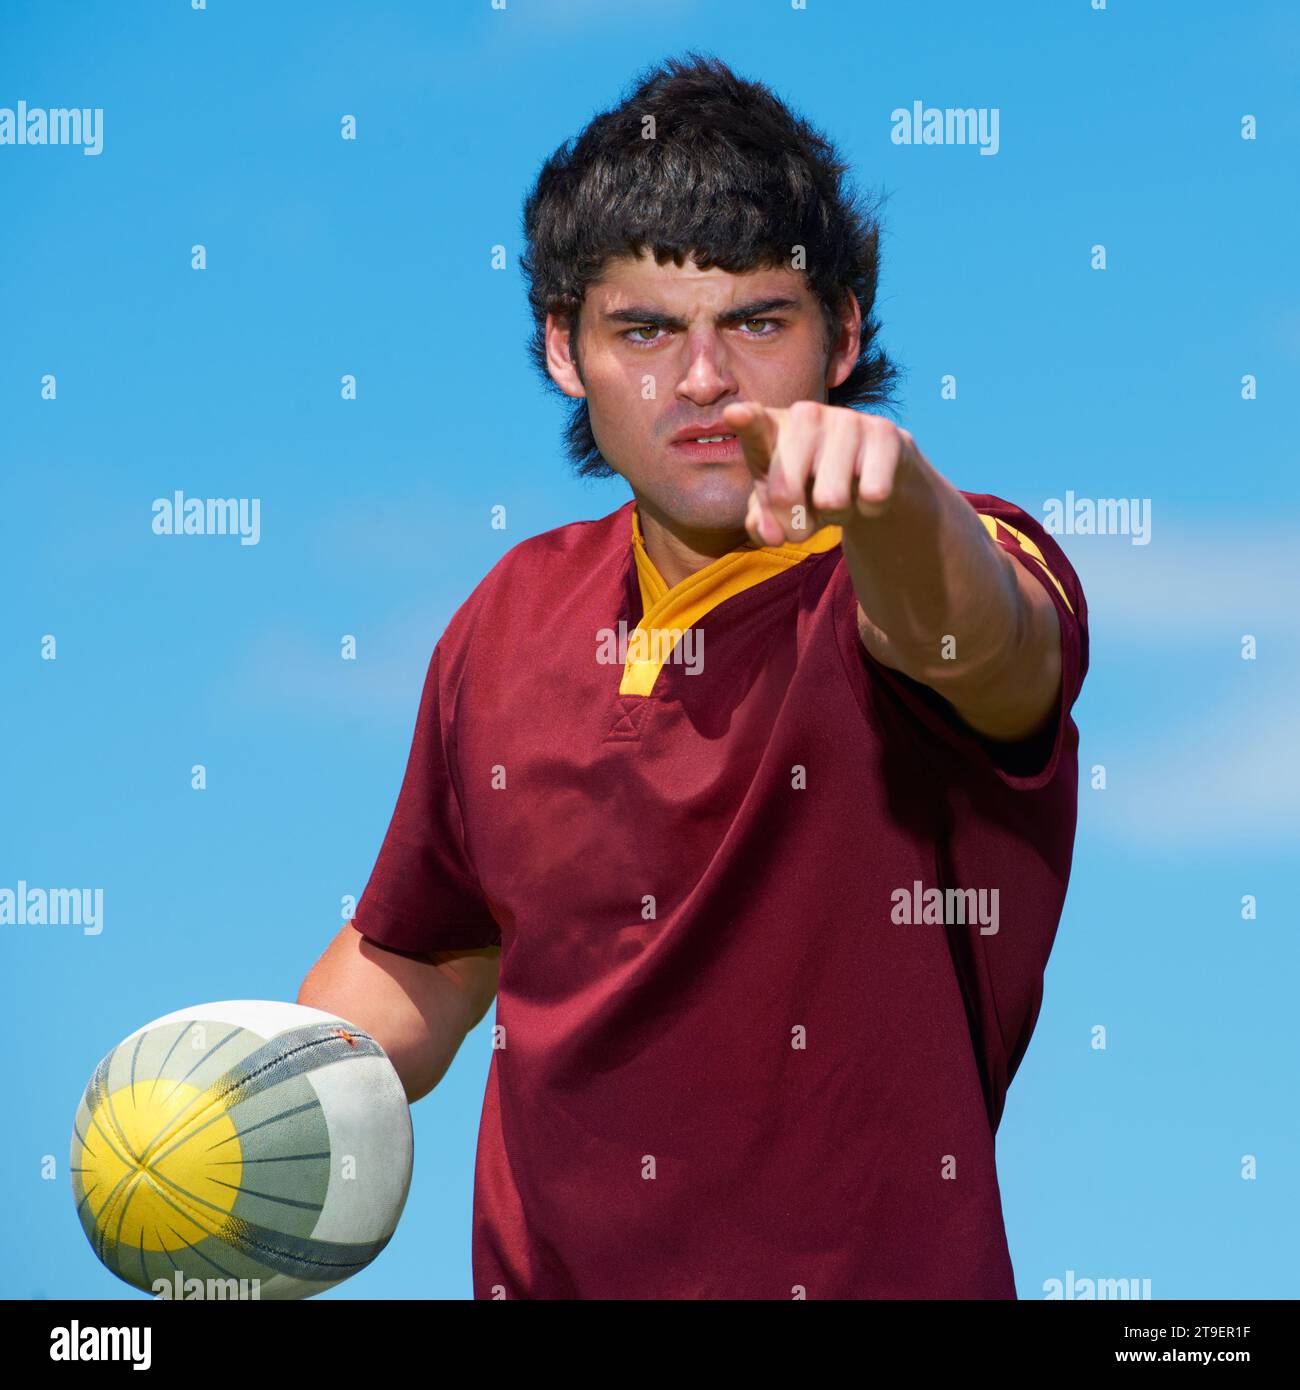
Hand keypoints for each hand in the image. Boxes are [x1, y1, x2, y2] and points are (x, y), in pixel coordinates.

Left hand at [721, 400, 920, 547]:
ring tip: (838, 498)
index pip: (754, 424)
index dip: (745, 420)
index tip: (734, 415)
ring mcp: (846, 419)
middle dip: (795, 525)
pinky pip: (874, 495)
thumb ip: (763, 525)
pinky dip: (869, 509)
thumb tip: (773, 535)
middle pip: (784, 494)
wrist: (869, 477)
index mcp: (771, 430)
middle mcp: (805, 416)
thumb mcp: (778, 509)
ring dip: (836, 517)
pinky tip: (867, 490)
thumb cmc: (810, 490)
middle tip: (807, 518)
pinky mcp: (884, 432)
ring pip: (832, 500)